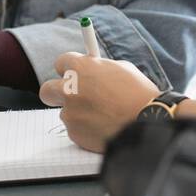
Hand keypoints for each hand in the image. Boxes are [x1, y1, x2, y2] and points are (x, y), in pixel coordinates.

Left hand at [39, 52, 158, 151]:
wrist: (147, 122)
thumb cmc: (139, 94)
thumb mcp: (122, 69)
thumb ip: (100, 68)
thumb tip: (93, 70)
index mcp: (80, 68)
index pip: (60, 62)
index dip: (69, 69)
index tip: (75, 73)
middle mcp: (69, 89)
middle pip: (47, 89)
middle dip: (57, 92)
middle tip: (72, 96)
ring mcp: (70, 113)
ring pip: (66, 112)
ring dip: (79, 113)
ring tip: (105, 116)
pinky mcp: (74, 133)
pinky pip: (76, 129)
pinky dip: (87, 129)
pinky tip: (105, 127)